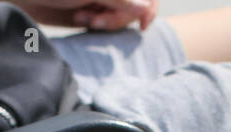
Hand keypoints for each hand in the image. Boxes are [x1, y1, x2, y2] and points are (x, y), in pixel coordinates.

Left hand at [19, 0, 157, 30]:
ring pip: (123, 16)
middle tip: (94, 21)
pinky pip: (109, 23)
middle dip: (117, 17)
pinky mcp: (93, 9)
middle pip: (136, 6)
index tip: (142, 25)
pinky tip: (82, 22)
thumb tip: (146, 7)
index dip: (148, 7)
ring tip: (82, 19)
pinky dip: (100, 26)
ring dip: (106, 22)